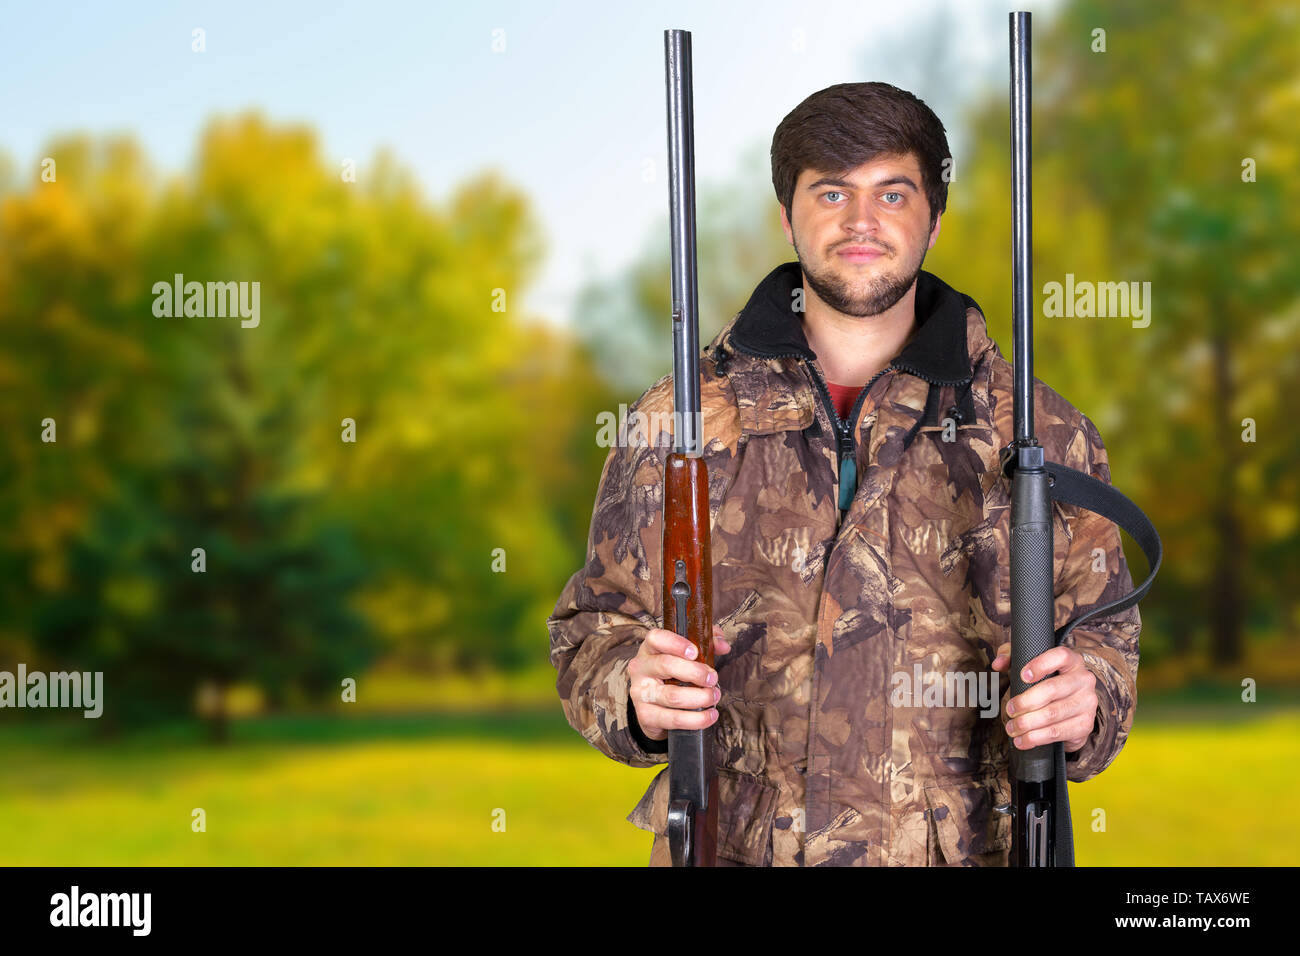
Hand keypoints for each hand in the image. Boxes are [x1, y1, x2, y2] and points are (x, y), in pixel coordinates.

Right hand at [628, 625, 731, 741]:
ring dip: (700, 697)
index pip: (655, 638)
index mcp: (649, 649)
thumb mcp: (685, 657)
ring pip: (673, 696)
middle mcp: (640, 669)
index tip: (695, 652)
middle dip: (696, 673)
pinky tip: (710, 715)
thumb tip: (724, 646)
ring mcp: (640, 693)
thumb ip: (705, 645)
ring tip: (714, 697)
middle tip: (713, 678)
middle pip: (666, 665)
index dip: (676, 643)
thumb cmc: (671, 676)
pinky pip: (674, 719)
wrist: (651, 707)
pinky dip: (697, 719)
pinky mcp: (645, 716)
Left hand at [991, 642, 1096, 753]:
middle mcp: (1084, 680)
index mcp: (1072, 661)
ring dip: (1027, 723)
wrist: (1072, 710)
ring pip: (1053, 714)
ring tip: (1011, 728)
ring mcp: (1088, 704)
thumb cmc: (1047, 682)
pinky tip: (1023, 740)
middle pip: (1052, 689)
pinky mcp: (1085, 725)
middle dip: (1025, 702)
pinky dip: (1036, 738)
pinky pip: (1057, 732)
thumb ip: (1012, 657)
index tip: (1022, 676)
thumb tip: (997, 663)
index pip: (1061, 656)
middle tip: (1009, 710)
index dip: (1041, 664)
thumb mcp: (1030, 665)